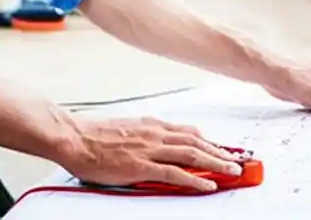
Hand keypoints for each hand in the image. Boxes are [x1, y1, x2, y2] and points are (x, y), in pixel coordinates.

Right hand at [54, 116, 244, 192]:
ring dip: (216, 163)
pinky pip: (175, 174)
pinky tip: (208, 185)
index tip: (221, 148)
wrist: (73, 137)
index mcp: (149, 124)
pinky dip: (195, 179)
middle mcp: (154, 133)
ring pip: (191, 155)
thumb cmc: (92, 135)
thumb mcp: (124, 128)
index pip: (187, 131)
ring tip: (232, 172)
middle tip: (237, 161)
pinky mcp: (141, 166)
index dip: (208, 141)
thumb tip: (155, 142)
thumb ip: (143, 134)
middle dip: (219, 152)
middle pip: (195, 143)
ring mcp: (149, 150)